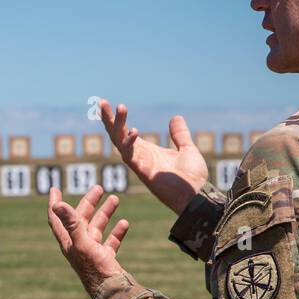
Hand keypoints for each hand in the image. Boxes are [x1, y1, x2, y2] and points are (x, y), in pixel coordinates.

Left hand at [47, 184, 130, 296]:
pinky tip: (124, 223)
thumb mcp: (83, 243)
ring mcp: (92, 254)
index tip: (54, 188)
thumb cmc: (96, 270)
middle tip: (98, 187)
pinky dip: (116, 231)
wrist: (113, 294)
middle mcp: (78, 247)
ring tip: (115, 198)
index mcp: (69, 243)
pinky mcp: (106, 260)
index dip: (54, 203)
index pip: (56, 219)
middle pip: (80, 219)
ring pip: (97, 228)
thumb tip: (57, 204)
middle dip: (88, 202)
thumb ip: (72, 223)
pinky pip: (110, 241)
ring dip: (105, 213)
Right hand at [98, 99, 207, 214]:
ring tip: (121, 107)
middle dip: (109, 119)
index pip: (124, 132)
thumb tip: (176, 117)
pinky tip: (133, 131)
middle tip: (102, 102)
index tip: (112, 104)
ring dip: (118, 125)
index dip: (117, 119)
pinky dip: (129, 144)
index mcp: (147, 151)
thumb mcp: (187, 149)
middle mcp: (139, 156)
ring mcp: (139, 164)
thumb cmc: (192, 177)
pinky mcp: (143, 171)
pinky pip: (130, 156)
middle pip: (116, 135)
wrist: (197, 195)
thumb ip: (179, 134)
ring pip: (120, 142)